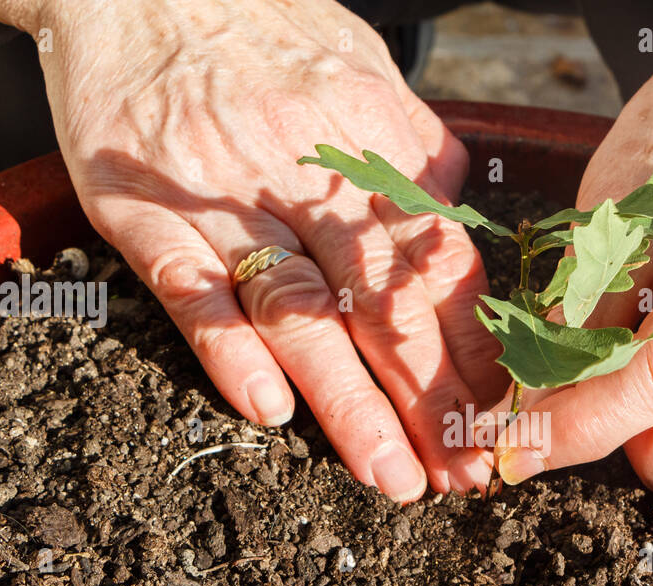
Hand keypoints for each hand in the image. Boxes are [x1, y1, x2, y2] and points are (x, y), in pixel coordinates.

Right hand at [0, 0, 503, 499]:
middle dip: (430, 400)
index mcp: (374, 147)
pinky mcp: (148, 210)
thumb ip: (413, 159)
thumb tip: (456, 228)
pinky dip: (228, 349)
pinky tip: (265, 408)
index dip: (477, 351)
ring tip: (388, 474)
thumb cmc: (268, 28)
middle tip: (463, 474)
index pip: (443, 267)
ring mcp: (227, 198)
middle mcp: (309, 179)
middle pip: (384, 305)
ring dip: (346, 401)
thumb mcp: (366, 75)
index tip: (504, 419)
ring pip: (300, 311)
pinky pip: (192, 288)